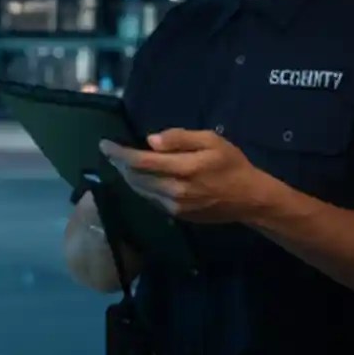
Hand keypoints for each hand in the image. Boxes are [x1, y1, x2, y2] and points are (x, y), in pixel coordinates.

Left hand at [99, 129, 266, 223]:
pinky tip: (139, 177)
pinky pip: (151, 199)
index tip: (104, 144)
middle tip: (111, 151)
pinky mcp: (177, 215)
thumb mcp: (211, 141)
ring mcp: (174, 207)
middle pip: (136, 177)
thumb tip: (150, 140)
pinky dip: (141, 186)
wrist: (249, 198)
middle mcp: (175, 191)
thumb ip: (180, 138)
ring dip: (127, 176)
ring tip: (121, 162)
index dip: (119, 152)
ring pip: (140, 190)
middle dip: (120, 163)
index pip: (141, 161)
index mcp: (184, 169)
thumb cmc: (231, 164)